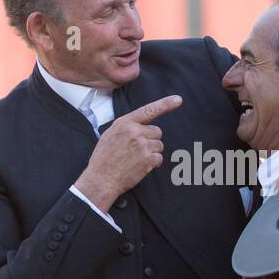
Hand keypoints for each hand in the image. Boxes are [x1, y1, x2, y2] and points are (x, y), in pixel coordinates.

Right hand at [73, 95, 181, 210]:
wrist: (100, 179)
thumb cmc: (103, 158)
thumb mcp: (110, 135)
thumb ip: (126, 128)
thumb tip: (140, 126)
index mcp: (124, 123)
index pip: (148, 110)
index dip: (165, 104)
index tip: (178, 99)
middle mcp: (135, 131)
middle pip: (157, 131)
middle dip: (151, 140)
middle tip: (137, 150)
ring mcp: (142, 145)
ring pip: (159, 145)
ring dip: (151, 152)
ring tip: (135, 159)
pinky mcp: (148, 158)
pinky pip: (159, 158)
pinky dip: (152, 163)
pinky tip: (139, 167)